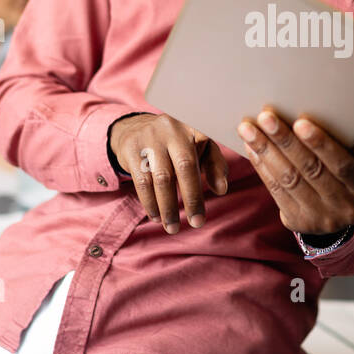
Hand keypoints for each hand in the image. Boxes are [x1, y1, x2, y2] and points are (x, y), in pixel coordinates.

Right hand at [109, 113, 229, 232]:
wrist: (135, 129)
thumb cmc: (177, 144)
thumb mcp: (199, 148)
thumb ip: (214, 165)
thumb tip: (222, 189)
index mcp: (194, 126)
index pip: (209, 148)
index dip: (215, 170)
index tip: (220, 194)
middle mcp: (173, 128)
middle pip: (185, 166)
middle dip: (192, 198)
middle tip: (197, 223)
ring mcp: (150, 137)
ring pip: (162, 177)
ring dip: (168, 207)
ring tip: (172, 227)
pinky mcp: (131, 148)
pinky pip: (142, 181)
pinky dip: (150, 202)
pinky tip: (156, 216)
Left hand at [236, 110, 353, 234]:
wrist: (340, 215)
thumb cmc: (350, 174)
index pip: (343, 165)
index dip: (322, 144)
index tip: (300, 122)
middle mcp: (345, 208)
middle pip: (310, 170)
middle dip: (285, 141)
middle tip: (266, 117)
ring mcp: (319, 218)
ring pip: (288, 180)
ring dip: (266, 151)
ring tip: (248, 129)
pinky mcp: (297, 222)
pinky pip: (275, 190)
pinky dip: (262, 166)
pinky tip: (252, 147)